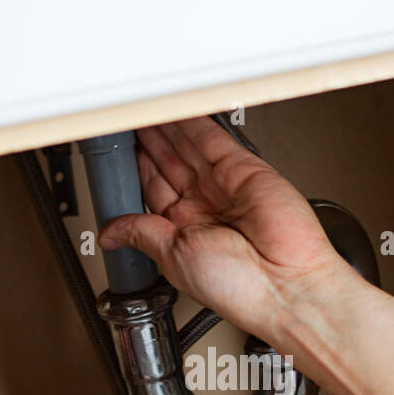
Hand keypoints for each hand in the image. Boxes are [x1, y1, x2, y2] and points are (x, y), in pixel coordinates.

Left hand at [97, 117, 349, 344]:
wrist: (283, 286)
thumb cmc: (238, 288)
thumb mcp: (172, 258)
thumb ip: (141, 234)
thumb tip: (110, 234)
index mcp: (185, 231)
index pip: (153, 189)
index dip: (135, 167)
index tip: (117, 150)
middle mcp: (205, 207)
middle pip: (168, 164)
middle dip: (148, 141)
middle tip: (125, 117)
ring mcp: (224, 186)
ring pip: (187, 146)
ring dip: (164, 127)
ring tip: (141, 106)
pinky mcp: (245, 168)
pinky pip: (211, 138)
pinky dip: (191, 122)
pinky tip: (171, 109)